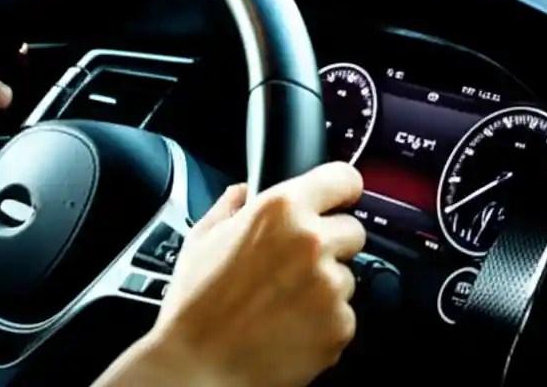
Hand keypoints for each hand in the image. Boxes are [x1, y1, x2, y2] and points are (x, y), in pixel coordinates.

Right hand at [94, 162, 365, 386]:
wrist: (197, 369)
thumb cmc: (194, 307)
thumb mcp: (200, 240)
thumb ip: (230, 206)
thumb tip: (243, 191)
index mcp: (280, 210)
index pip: (343, 179)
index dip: (341, 190)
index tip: (339, 199)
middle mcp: (312, 242)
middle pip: (352, 231)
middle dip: (331, 244)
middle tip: (294, 266)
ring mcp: (330, 286)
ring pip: (347, 276)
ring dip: (325, 286)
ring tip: (282, 303)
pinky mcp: (340, 325)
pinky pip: (344, 314)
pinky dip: (324, 321)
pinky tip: (289, 327)